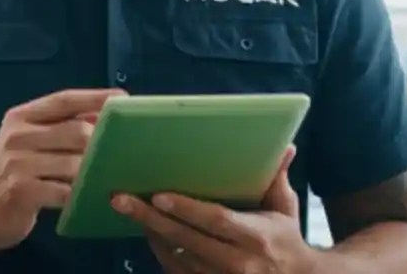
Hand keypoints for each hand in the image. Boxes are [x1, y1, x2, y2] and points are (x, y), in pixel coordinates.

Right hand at [0, 88, 126, 252]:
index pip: (63, 100)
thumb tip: (101, 118)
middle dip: (101, 143)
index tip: (122, 98)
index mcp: (19, 117)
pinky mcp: (21, 191)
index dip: (94, 97)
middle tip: (122, 153)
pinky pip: (64, 191)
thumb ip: (58, 129)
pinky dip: (80, 195)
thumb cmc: (12, 177)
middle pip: (75, 130)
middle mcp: (16, 135)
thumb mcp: (28, 145)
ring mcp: (17, 163)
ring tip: (110, 178)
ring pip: (73, 162)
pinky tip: (88, 199)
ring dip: (94, 173)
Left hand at [113, 145, 313, 273]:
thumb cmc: (286, 239)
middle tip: (120, 199)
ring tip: (126, 209)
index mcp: (256, 237)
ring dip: (151, 234)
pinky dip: (160, 252)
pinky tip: (147, 231)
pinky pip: (176, 272)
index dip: (187, 209)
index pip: (217, 221)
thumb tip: (286, 145)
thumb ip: (277, 177)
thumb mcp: (285, 208)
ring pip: (176, 258)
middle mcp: (237, 262)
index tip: (159, 195)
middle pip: (186, 240)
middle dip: (150, 219)